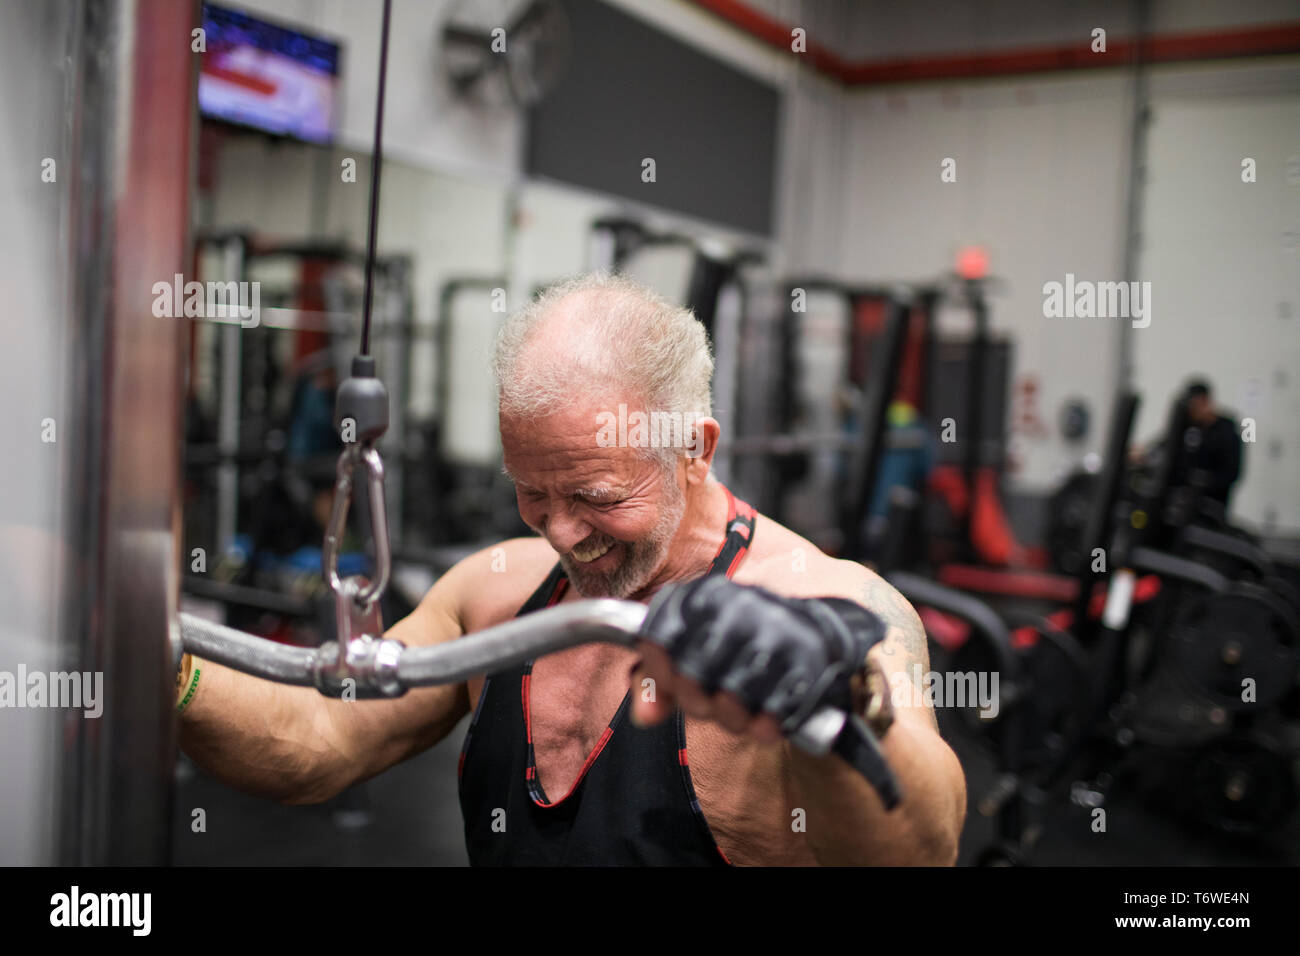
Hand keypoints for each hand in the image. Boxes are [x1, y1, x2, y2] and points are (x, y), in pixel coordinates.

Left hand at [628, 577, 885, 743]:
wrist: (824, 632)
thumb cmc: (748, 642)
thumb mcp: (700, 646)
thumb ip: (661, 678)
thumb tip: (644, 716)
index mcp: (708, 593)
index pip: (656, 637)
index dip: (658, 671)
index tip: (673, 680)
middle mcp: (742, 605)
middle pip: (690, 676)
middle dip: (697, 701)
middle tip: (713, 701)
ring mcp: (777, 632)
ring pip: (729, 700)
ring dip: (732, 718)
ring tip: (741, 709)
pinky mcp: (808, 663)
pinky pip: (770, 714)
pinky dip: (764, 726)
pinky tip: (766, 717)